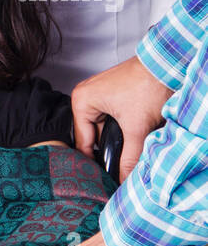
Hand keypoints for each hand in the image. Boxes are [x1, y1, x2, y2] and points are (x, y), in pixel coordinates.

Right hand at [72, 55, 172, 178]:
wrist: (164, 67)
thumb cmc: (146, 86)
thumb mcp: (136, 128)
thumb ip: (129, 157)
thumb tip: (123, 179)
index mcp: (81, 100)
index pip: (82, 141)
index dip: (94, 161)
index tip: (104, 176)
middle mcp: (85, 95)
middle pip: (91, 135)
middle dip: (107, 148)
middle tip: (120, 164)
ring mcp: (97, 93)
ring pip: (102, 127)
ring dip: (115, 138)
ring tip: (128, 147)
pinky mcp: (110, 93)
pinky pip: (109, 118)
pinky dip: (120, 127)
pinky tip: (131, 134)